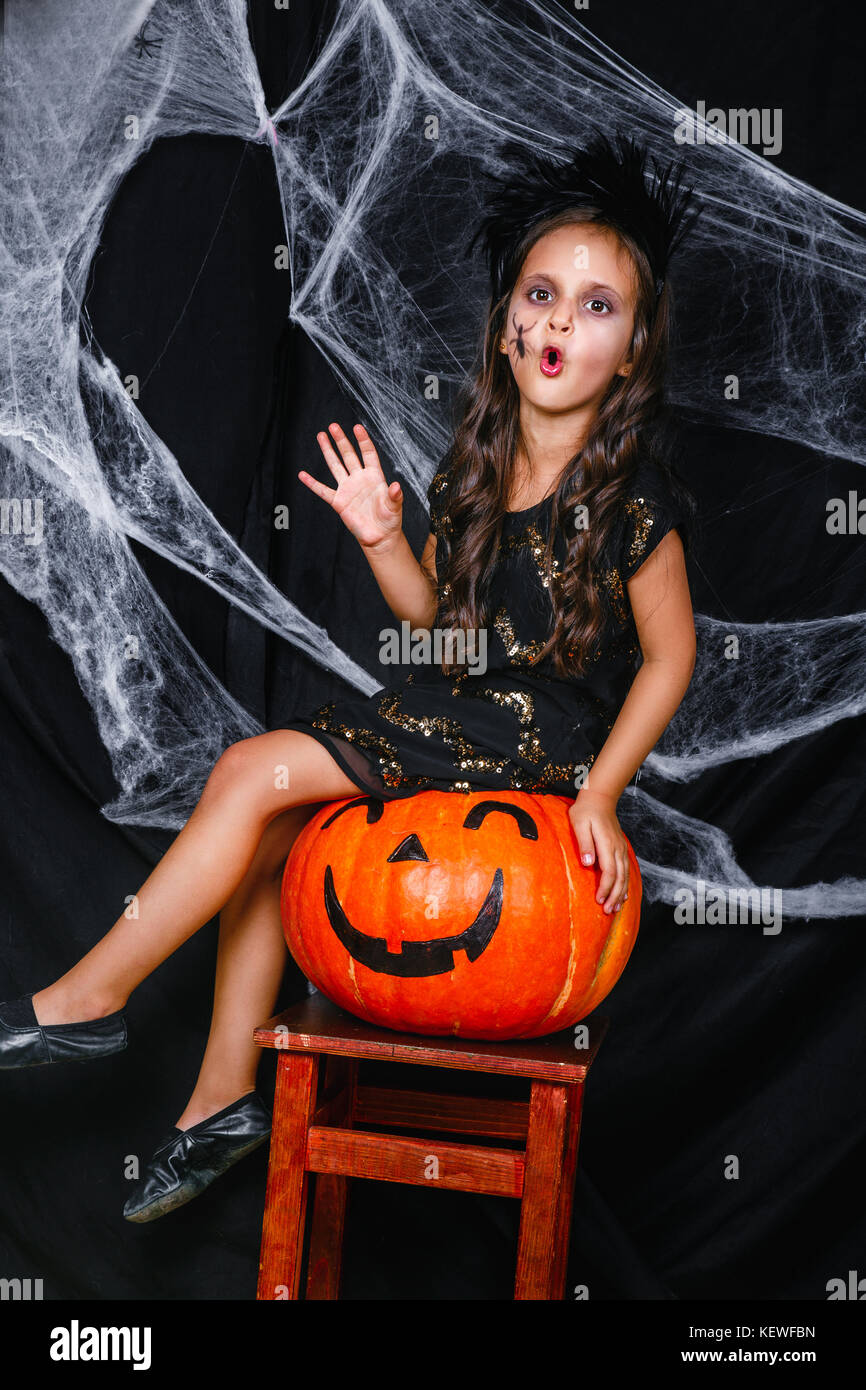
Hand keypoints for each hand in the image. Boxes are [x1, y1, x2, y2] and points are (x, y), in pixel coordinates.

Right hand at [299, 422, 403, 550]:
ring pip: (335, 466)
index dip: (363, 441)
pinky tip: (302, 475)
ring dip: (328, 451)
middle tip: (333, 426)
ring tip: (321, 435)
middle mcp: (359, 479)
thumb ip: (395, 496)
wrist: (380, 537)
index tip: (357, 427)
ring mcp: (348, 489)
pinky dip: (312, 483)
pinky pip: (323, 490)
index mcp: (375, 477)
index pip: (368, 454)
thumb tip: (396, 486)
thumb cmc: (390, 521)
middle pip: (348, 455)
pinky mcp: (338, 502)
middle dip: (341, 440)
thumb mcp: (395, 507)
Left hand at [568, 787, 629, 913]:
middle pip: (620, 877)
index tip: (598, 901)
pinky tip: (623, 894)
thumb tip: (589, 863)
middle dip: (614, 895)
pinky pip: (626, 869)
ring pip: (625, 875)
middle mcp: (617, 848)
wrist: (600, 797)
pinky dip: (625, 883)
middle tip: (608, 911)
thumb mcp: (579, 823)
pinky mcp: (620, 848)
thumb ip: (584, 844)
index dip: (605, 888)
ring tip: (615, 908)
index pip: (609, 871)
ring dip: (621, 892)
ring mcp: (621, 848)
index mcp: (607, 844)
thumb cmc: (585, 810)